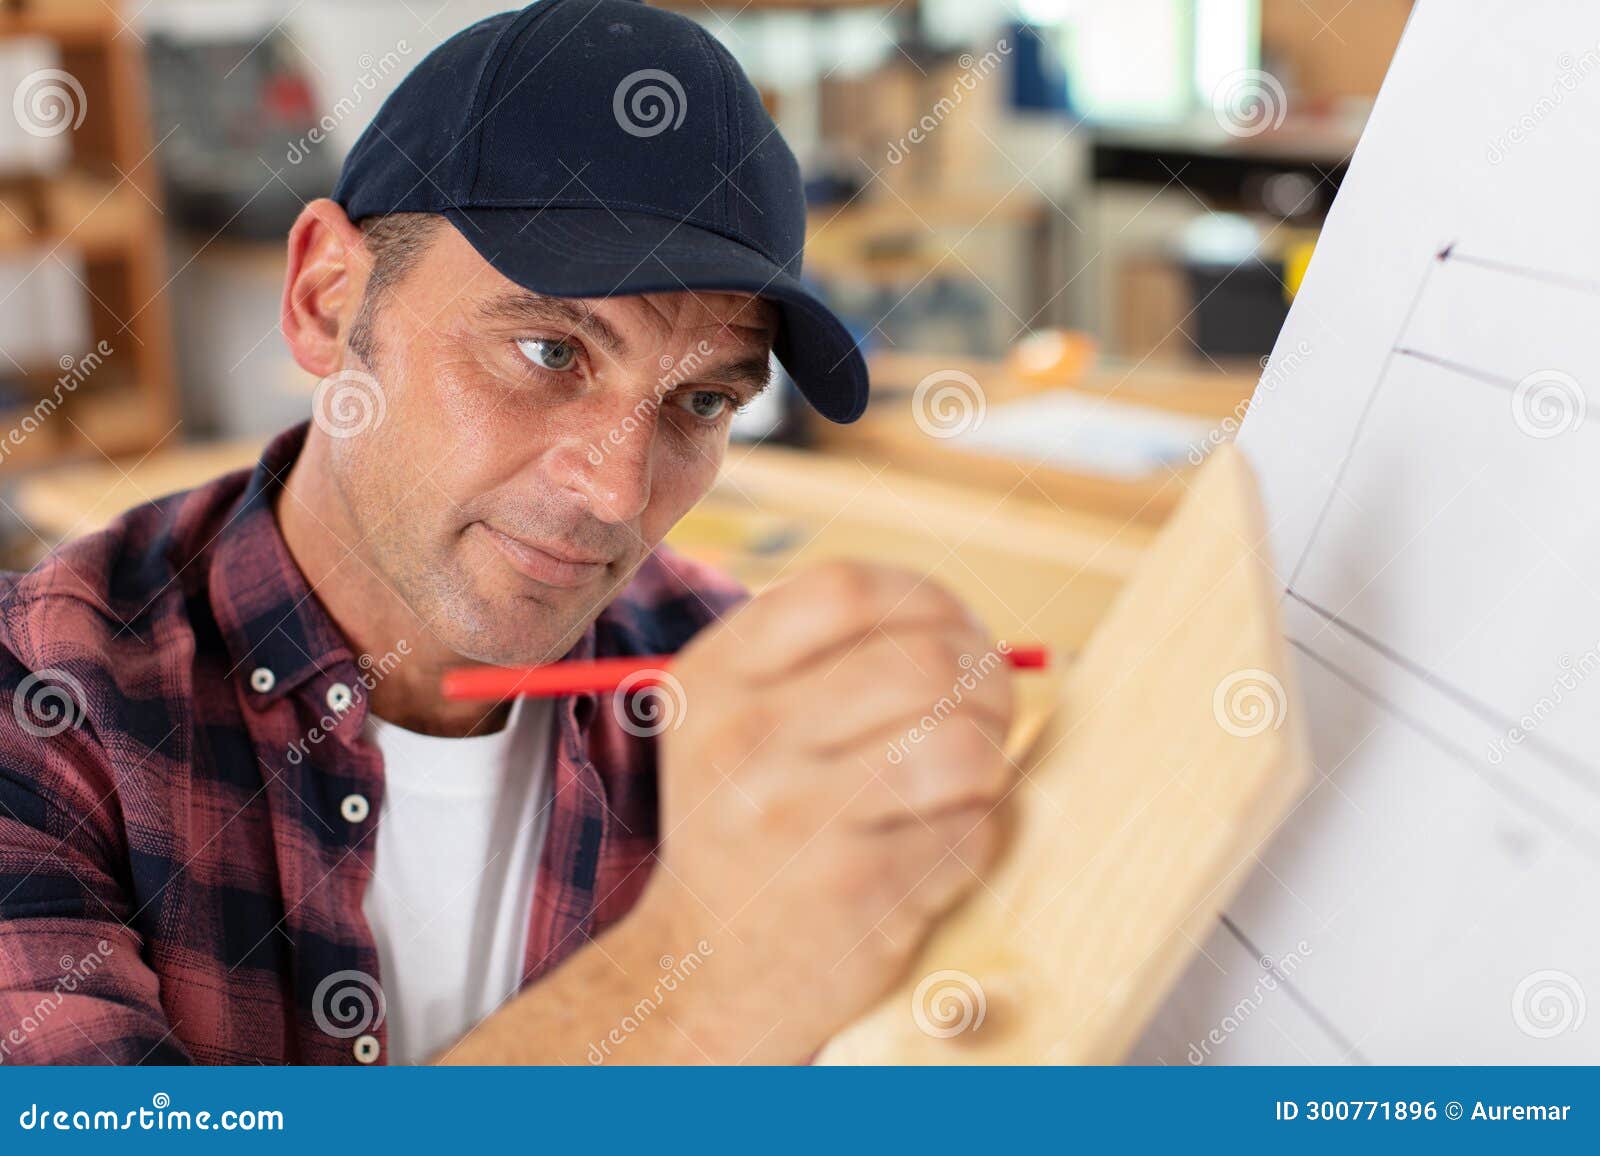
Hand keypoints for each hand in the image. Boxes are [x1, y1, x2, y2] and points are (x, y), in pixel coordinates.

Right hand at [634, 561, 1015, 1062]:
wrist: (706, 970)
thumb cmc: (747, 822)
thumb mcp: (733, 719)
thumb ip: (817, 656)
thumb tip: (957, 620)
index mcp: (714, 680)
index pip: (845, 590)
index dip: (925, 598)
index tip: (954, 627)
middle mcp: (746, 742)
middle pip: (922, 662)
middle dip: (985, 675)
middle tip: (991, 701)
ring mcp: (800, 821)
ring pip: (965, 745)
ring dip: (991, 755)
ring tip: (970, 771)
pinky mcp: (858, 892)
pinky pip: (972, 831)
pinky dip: (976, 832)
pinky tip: (936, 842)